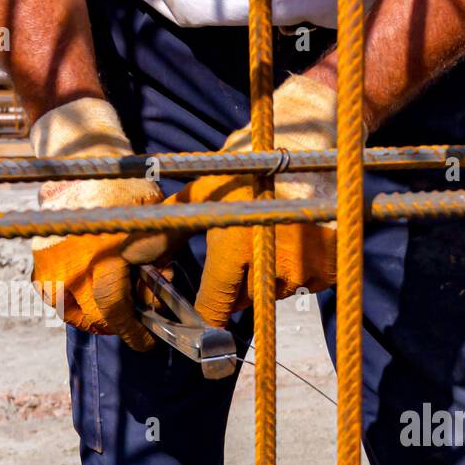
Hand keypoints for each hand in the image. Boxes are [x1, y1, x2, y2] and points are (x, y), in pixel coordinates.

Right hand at [28, 98, 161, 350]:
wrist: (83, 163)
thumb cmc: (128, 191)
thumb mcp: (159, 220)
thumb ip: (163, 258)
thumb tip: (170, 297)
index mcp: (105, 253)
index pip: (115, 309)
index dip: (134, 332)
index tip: (148, 344)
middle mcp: (72, 261)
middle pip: (95, 317)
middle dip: (119, 325)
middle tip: (136, 323)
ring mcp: (49, 261)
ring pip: (73, 311)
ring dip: (96, 317)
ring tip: (116, 309)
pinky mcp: (38, 259)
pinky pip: (55, 297)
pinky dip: (74, 303)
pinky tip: (93, 295)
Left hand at [120, 74, 338, 328]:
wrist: (301, 147)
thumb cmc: (245, 168)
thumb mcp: (201, 193)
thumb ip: (169, 229)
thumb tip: (135, 255)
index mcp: (235, 249)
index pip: (217, 306)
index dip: (208, 314)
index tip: (205, 316)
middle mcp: (271, 264)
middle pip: (246, 302)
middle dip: (240, 286)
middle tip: (243, 252)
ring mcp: (304, 268)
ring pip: (276, 294)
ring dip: (270, 279)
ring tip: (271, 240)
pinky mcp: (329, 267)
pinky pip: (306, 286)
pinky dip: (300, 272)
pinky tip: (295, 241)